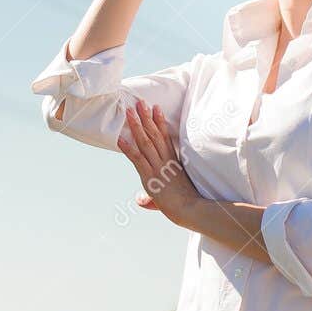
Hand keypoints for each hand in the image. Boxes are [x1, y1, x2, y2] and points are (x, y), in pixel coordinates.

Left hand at [116, 100, 200, 224]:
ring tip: (130, 112)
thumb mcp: (169, 195)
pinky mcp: (150, 176)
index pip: (165, 137)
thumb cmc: (186, 203)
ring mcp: (157, 167)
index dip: (159, 121)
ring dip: (136, 125)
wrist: (191, 209)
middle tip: (140, 102)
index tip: (156, 107)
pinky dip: (128, 148)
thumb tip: (139, 200)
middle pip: (154, 134)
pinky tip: (120, 138)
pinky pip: (137, 159)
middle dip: (146, 117)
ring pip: (145, 142)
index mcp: (172, 161)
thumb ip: (152, 196)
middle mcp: (165, 161)